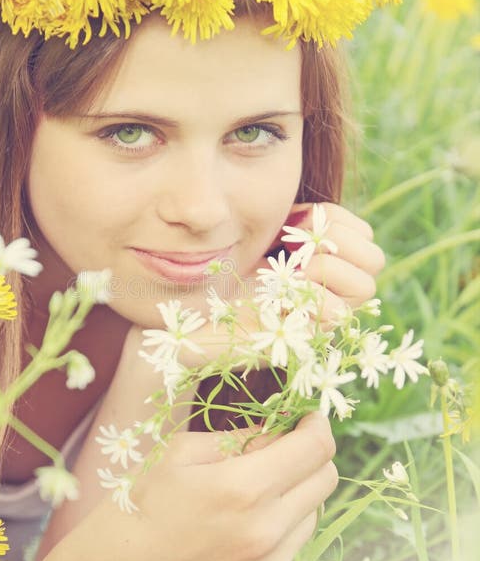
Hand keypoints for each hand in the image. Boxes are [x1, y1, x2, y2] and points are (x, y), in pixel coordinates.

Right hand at [36, 412, 337, 560]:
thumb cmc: (142, 503)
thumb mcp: (183, 452)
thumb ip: (241, 437)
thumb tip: (282, 428)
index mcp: (244, 487)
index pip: (316, 448)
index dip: (318, 425)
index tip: (308, 418)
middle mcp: (266, 532)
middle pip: (327, 480)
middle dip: (311, 457)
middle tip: (284, 450)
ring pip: (313, 516)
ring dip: (294, 496)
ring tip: (250, 497)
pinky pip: (292, 551)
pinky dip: (278, 534)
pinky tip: (239, 533)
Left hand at [139, 202, 384, 370]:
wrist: (185, 319)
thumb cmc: (216, 276)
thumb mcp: (260, 238)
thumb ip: (293, 224)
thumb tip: (311, 218)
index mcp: (322, 263)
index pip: (363, 233)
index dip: (330, 218)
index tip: (289, 222)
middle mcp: (329, 292)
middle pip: (375, 257)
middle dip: (334, 240)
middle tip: (292, 248)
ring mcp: (321, 318)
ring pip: (366, 285)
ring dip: (326, 268)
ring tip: (289, 273)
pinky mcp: (306, 341)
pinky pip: (338, 314)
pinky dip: (311, 297)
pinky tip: (280, 296)